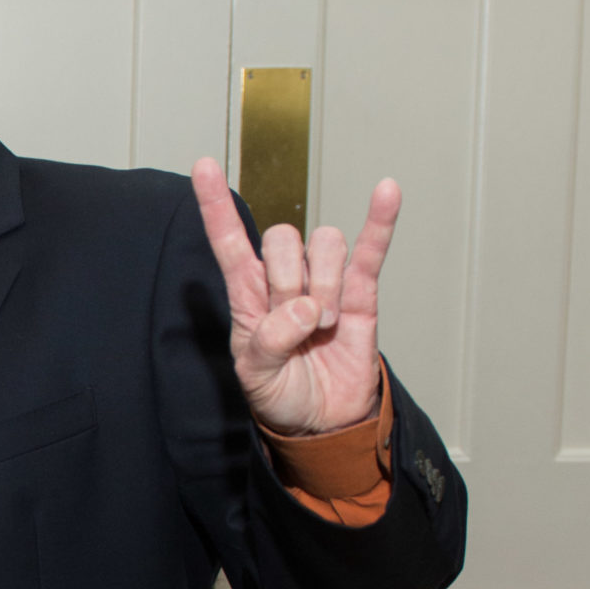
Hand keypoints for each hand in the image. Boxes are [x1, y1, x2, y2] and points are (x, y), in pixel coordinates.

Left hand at [190, 158, 397, 435]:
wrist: (324, 422)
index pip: (228, 241)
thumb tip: (304, 307)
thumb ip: (271, 340)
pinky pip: (371, 249)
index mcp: (247, 295)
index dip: (215, 205)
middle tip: (299, 324)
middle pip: (284, 240)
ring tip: (324, 325)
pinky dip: (380, 220)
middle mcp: (282, 279)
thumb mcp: (258, 376)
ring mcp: (323, 282)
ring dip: (326, 285)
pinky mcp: (360, 293)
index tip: (203, 166)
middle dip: (291, 281)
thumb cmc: (282, 394)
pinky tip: (386, 191)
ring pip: (324, 245)